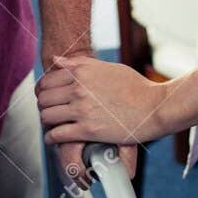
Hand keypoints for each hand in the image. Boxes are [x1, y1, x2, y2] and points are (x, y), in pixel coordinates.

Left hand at [37, 55, 168, 158]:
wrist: (154, 107)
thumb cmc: (135, 86)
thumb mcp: (108, 67)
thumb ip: (80, 64)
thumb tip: (55, 59)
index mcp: (83, 71)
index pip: (47, 80)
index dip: (43, 90)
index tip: (47, 97)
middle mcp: (79, 89)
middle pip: (44, 98)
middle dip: (44, 105)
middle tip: (51, 111)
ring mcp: (82, 109)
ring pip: (47, 116)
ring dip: (48, 122)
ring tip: (54, 124)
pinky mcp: (88, 130)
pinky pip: (57, 134)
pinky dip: (52, 138)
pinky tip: (55, 138)